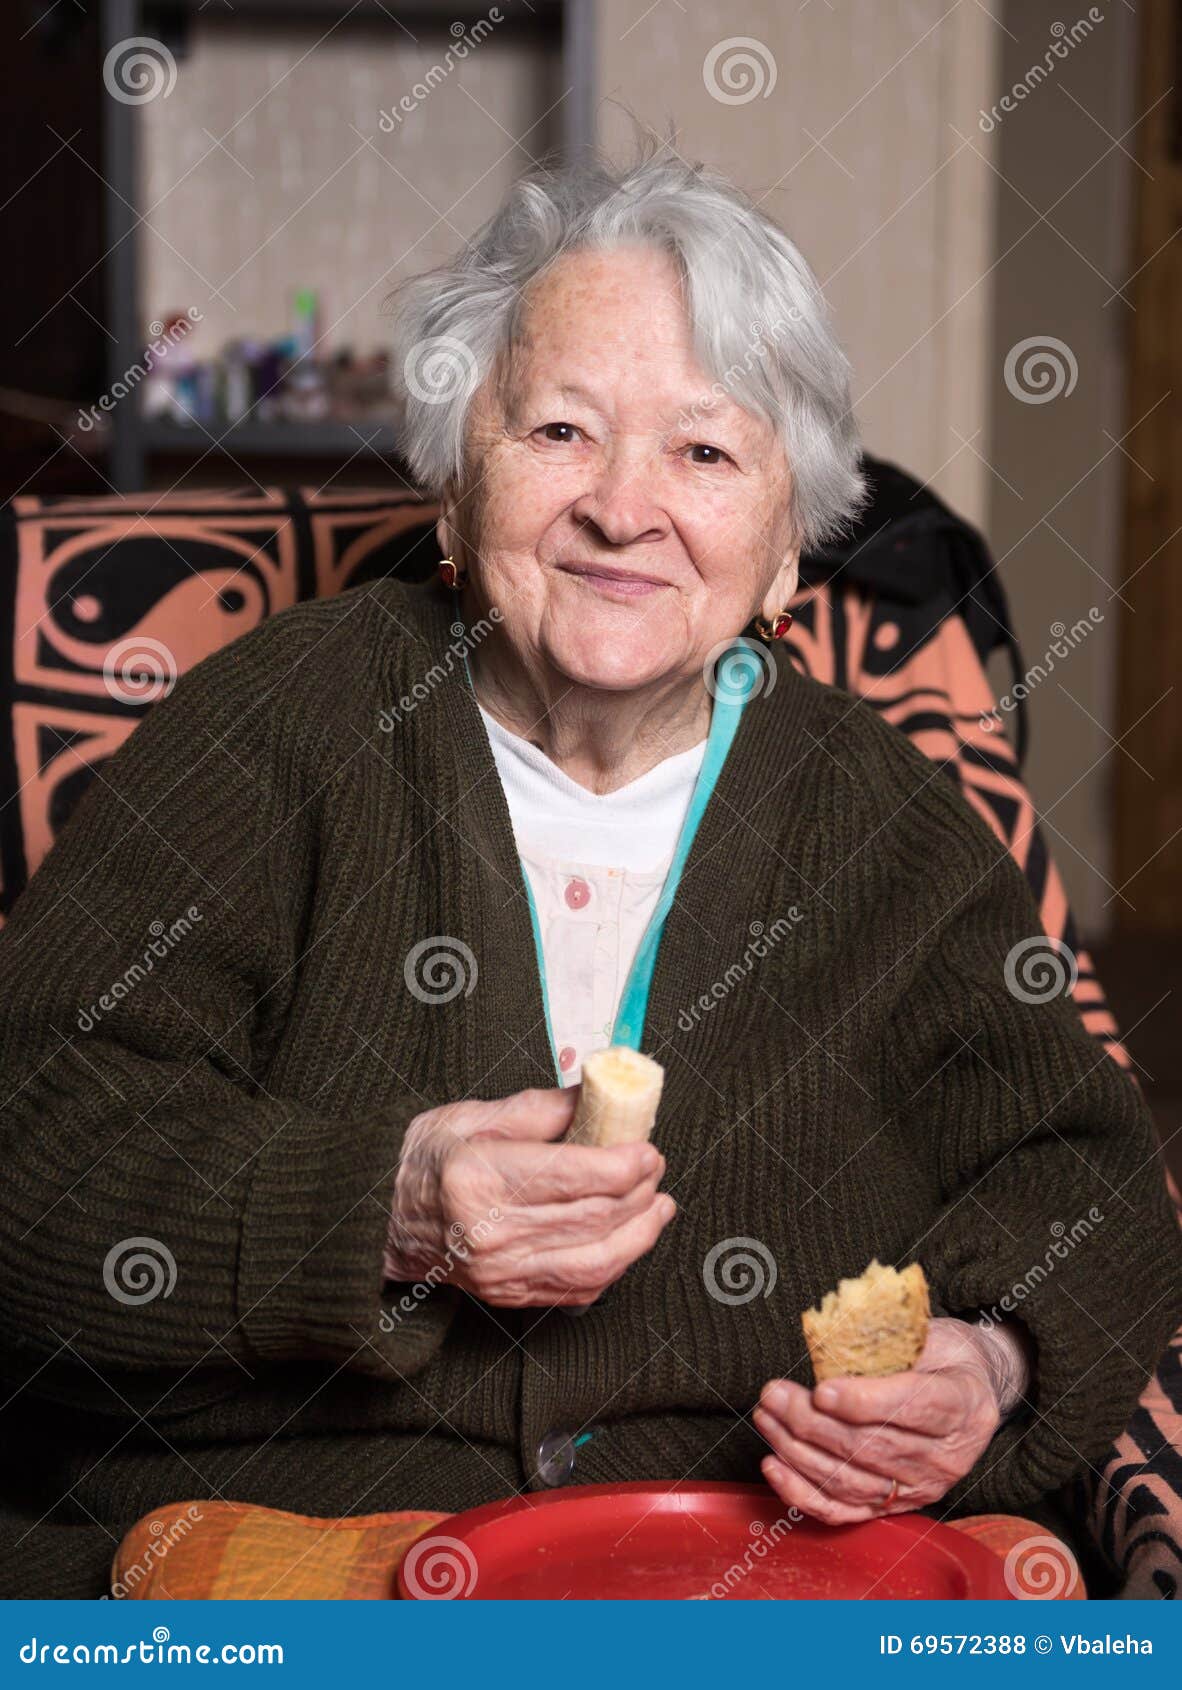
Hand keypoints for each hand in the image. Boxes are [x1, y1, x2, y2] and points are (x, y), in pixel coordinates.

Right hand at [385, 1086, 674, 1306]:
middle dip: (639, 1192)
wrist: (381, 1219)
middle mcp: (490, 1232)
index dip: (623, 1164)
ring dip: (641, 1235)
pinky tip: (630, 1239)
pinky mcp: (509, 1293)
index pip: (572, 1176)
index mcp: (479, 1178)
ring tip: (660, 1207)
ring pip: (595, 1261)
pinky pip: (578, 1289)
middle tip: (655, 1166)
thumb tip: (596, 1097)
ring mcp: (501, 1270)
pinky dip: (615, 1264)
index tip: (647, 1148)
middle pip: (592, 1218)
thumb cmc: (424, 1161)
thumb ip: (540, 1109)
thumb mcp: (472, 1116)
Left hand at [753, 1317, 1018, 1522]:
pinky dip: (803, 1492)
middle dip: (813, 1423)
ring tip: (767, 1418)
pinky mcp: (895, 1507)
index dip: (863, 1402)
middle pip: (872, 1447)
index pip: (911, 1408)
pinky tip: (774, 1466)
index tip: (821, 1390)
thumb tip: (831, 1337)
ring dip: (799, 1451)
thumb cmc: (943, 1354)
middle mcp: (945, 1457)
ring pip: (851, 1480)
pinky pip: (844, 1510)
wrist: (970, 1391)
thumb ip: (890, 1341)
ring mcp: (920, 1488)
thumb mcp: (931, 1333)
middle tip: (774, 1394)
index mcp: (962, 1406)